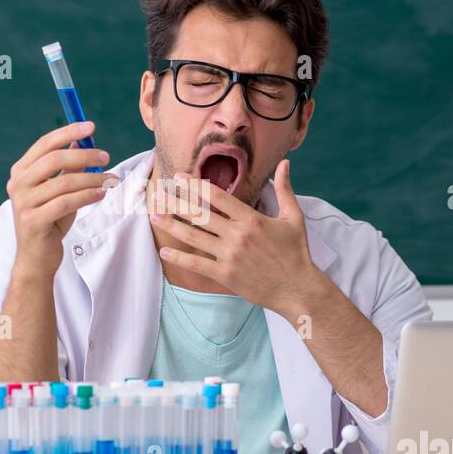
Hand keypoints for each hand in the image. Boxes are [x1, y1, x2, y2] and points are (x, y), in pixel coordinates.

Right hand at [7, 121, 116, 278]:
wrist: (37, 257)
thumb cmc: (50, 220)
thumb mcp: (59, 190)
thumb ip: (67, 168)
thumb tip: (82, 141)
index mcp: (21, 172)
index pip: (45, 144)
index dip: (68, 132)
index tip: (90, 126)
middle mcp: (18, 184)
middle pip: (54, 160)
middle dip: (84, 155)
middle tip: (105, 157)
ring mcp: (23, 203)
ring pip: (64, 182)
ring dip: (92, 179)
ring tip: (110, 180)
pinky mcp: (33, 221)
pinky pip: (66, 202)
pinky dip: (87, 196)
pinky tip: (101, 194)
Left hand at [152, 159, 323, 312]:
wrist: (298, 289)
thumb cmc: (297, 253)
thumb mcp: (294, 217)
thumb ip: (285, 190)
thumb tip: (285, 164)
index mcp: (251, 219)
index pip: (218, 196)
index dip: (195, 184)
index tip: (179, 176)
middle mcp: (238, 235)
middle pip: (200, 214)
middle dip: (176, 202)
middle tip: (158, 193)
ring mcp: (230, 256)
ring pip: (194, 237)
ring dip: (171, 225)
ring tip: (154, 215)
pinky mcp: (226, 275)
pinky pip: (198, 264)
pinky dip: (180, 258)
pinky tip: (165, 250)